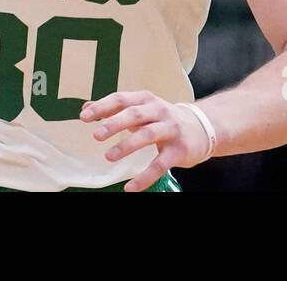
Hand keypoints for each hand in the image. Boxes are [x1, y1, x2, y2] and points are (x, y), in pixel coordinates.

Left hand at [81, 90, 212, 191]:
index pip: (122, 99)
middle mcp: (159, 111)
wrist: (202, 127)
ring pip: (147, 135)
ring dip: (127, 146)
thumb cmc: (163, 118)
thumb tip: (85, 108)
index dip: (103, 107)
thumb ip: (114, 109)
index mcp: (146, 99)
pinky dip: (145, 177)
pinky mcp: (178, 150)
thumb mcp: (141, 109)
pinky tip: (130, 187)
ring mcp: (170, 130)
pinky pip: (160, 165)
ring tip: (109, 157)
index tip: (85, 117)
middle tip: (96, 135)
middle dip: (115, 124)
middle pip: (135, 114)